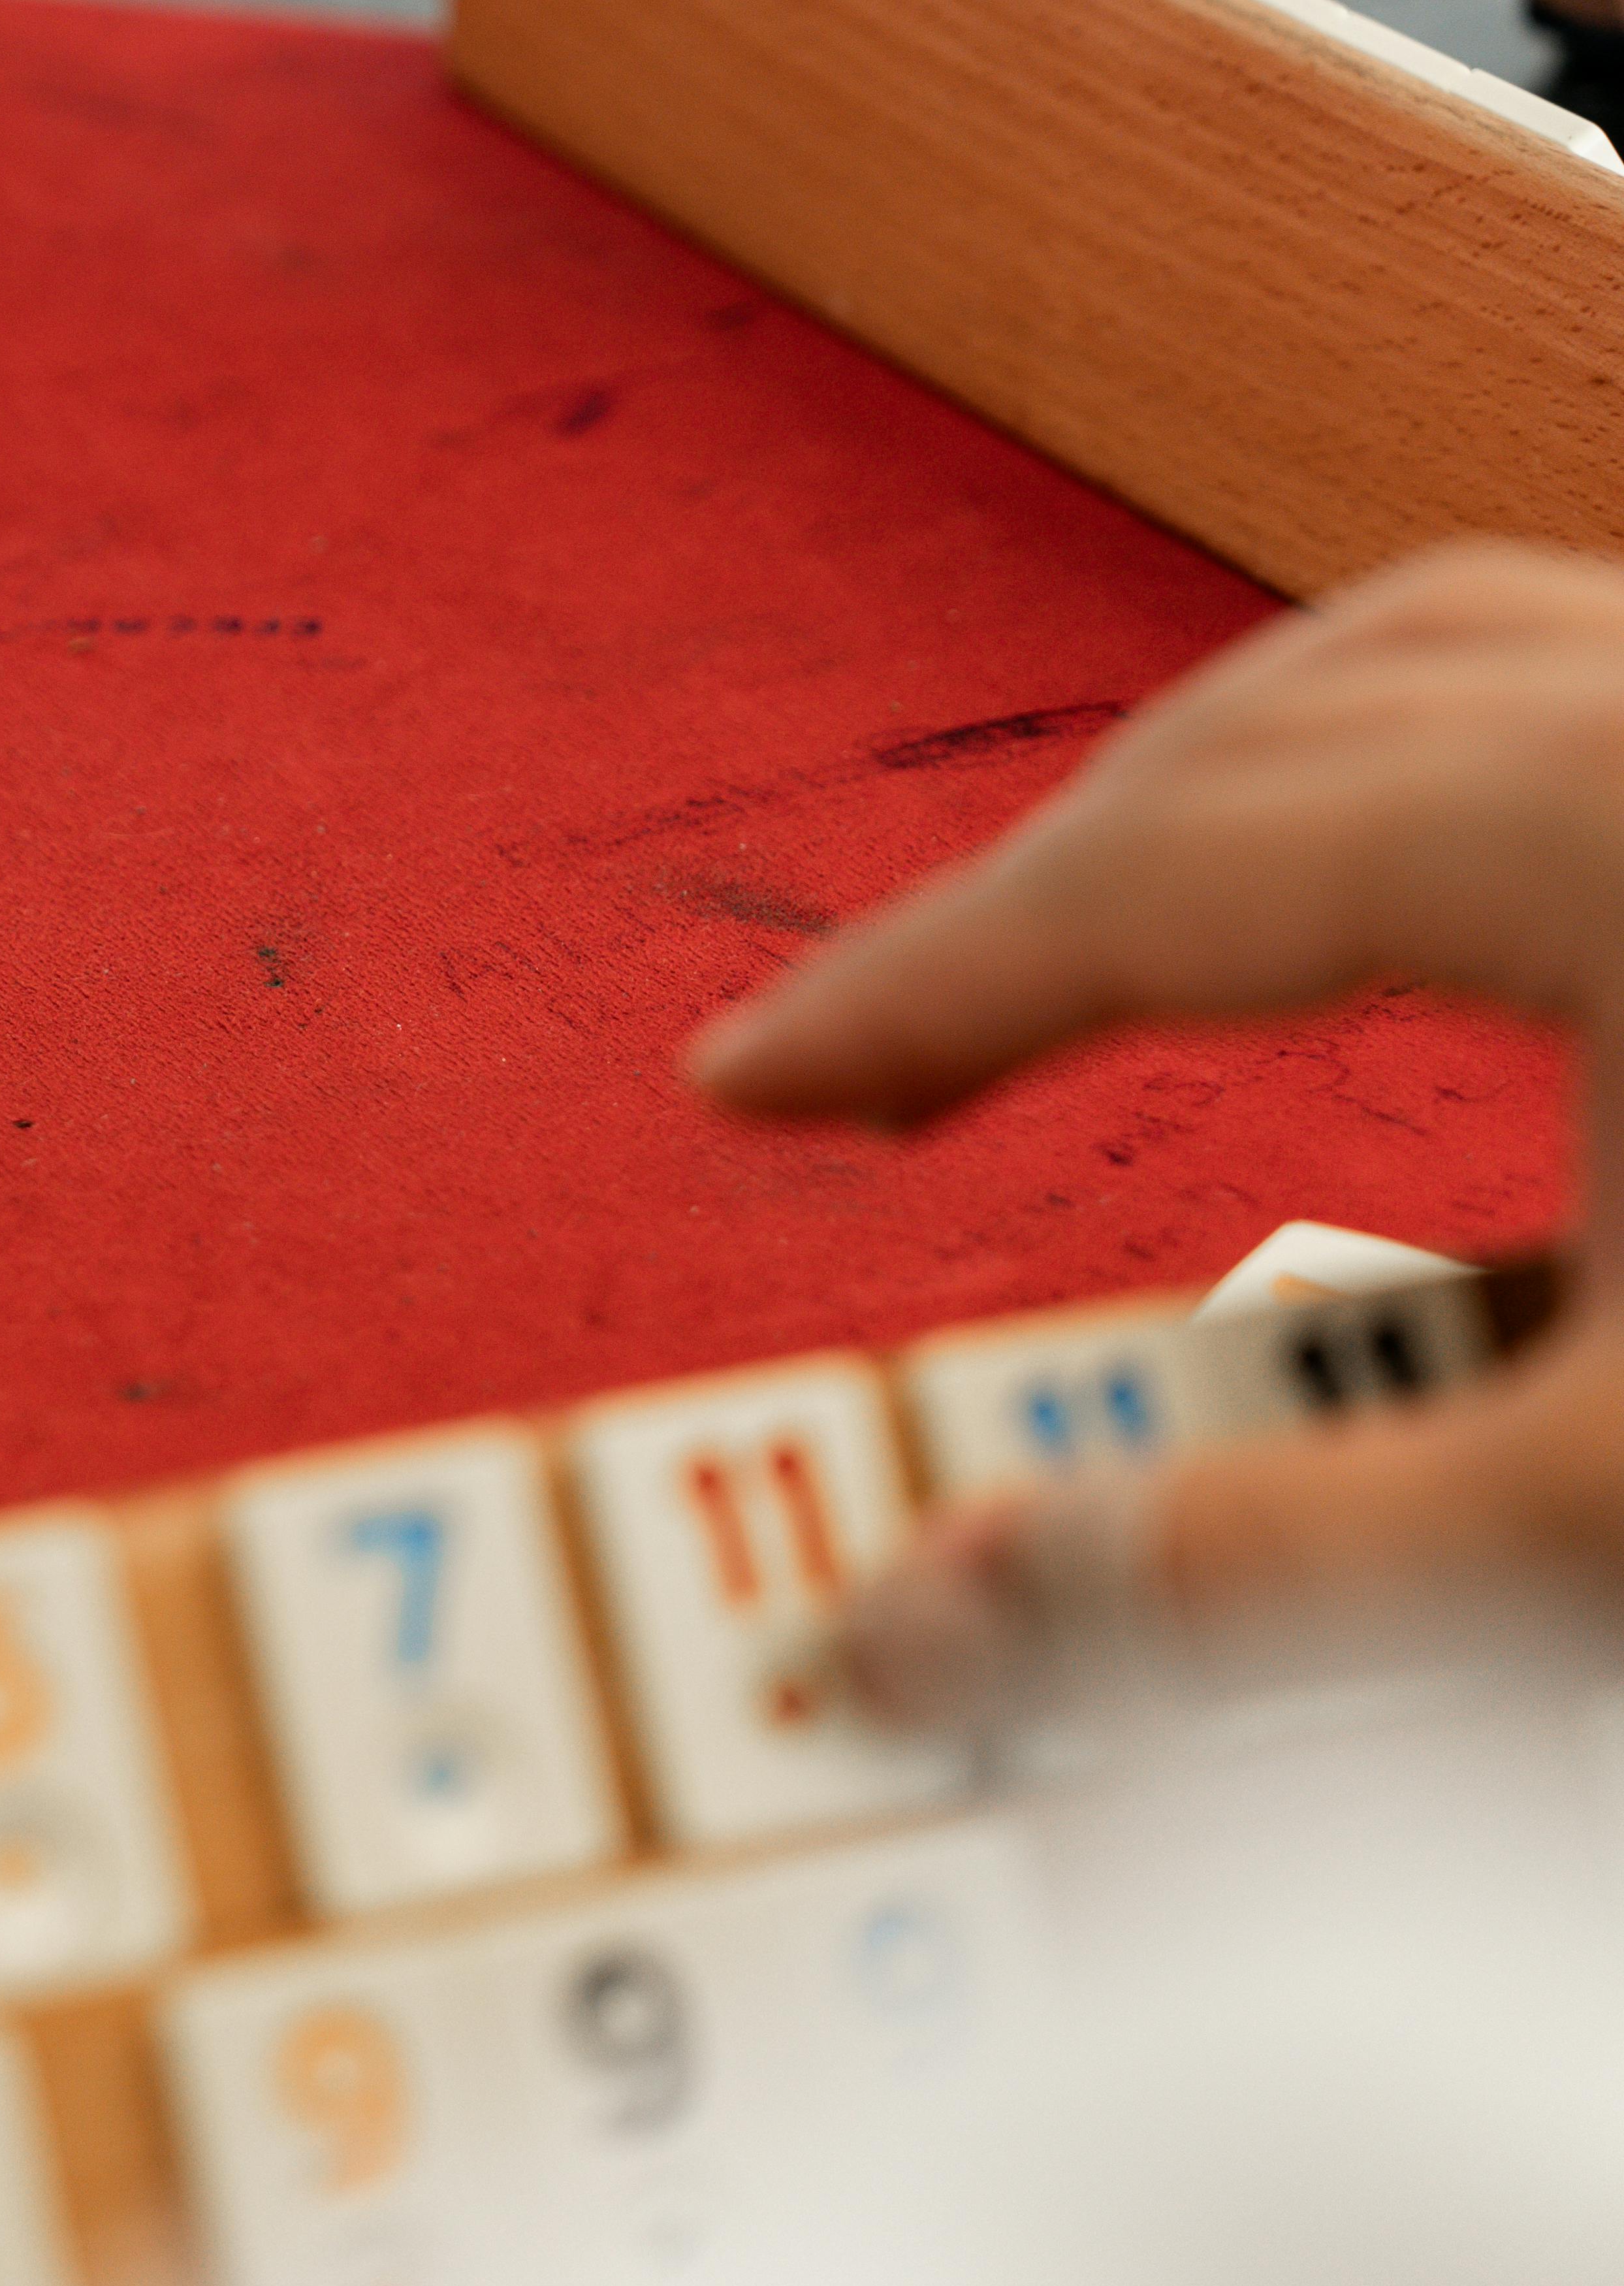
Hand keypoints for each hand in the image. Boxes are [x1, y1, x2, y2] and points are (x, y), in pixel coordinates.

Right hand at [690, 542, 1623, 1721]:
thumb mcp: (1610, 1511)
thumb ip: (1263, 1575)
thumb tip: (934, 1617)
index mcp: (1600, 812)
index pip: (1142, 878)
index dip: (908, 990)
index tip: (748, 1079)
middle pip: (1252, 738)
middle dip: (1025, 898)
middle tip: (872, 1057)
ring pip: (1415, 668)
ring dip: (1212, 797)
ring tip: (1081, 940)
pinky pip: (1558, 697)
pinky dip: (1407, 786)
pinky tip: (1403, 903)